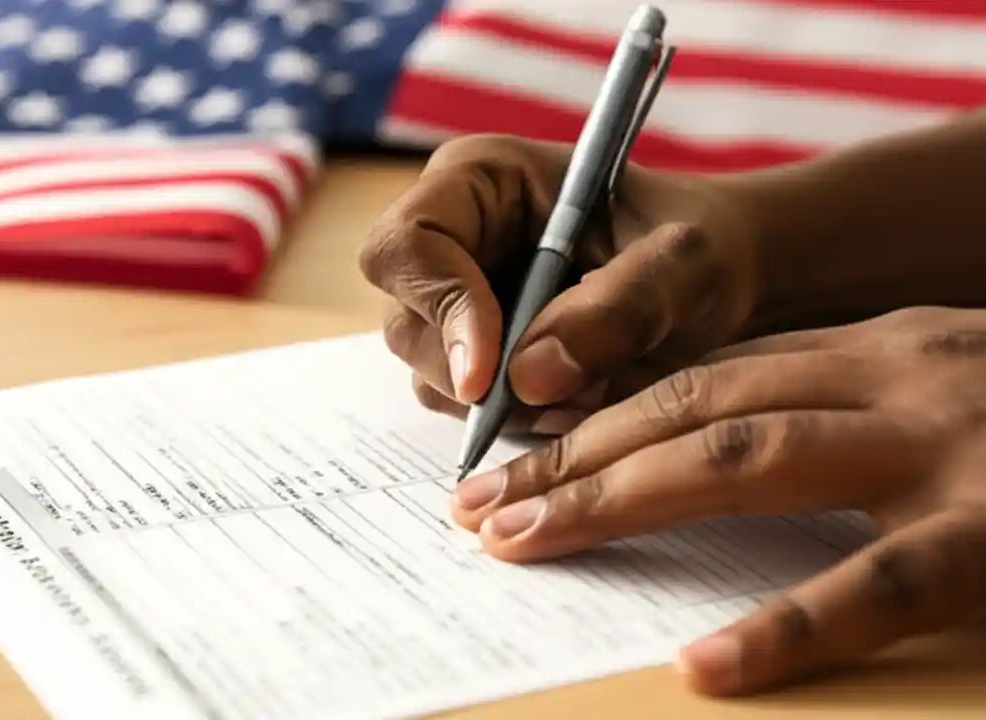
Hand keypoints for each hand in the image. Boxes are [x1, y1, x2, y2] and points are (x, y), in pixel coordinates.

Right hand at [358, 134, 762, 432]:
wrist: (722, 284)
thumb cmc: (705, 249)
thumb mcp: (685, 266)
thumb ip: (617, 309)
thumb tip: (528, 376)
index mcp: (480, 178)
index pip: (406, 244)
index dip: (440, 306)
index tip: (492, 373)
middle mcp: (450, 235)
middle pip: (406, 320)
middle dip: (477, 372)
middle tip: (565, 393)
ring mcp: (453, 297)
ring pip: (430, 373)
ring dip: (504, 403)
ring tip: (588, 389)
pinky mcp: (470, 350)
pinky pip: (462, 405)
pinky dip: (516, 419)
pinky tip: (576, 399)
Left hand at [451, 306, 985, 695]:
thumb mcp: (949, 395)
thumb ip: (845, 417)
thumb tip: (714, 455)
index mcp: (881, 352)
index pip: (709, 375)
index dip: (600, 416)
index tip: (520, 456)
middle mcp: (896, 378)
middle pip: (697, 404)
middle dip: (574, 451)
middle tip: (480, 501)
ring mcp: (947, 447)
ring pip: (746, 458)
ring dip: (616, 497)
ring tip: (523, 539)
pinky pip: (879, 584)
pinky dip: (786, 625)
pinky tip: (706, 662)